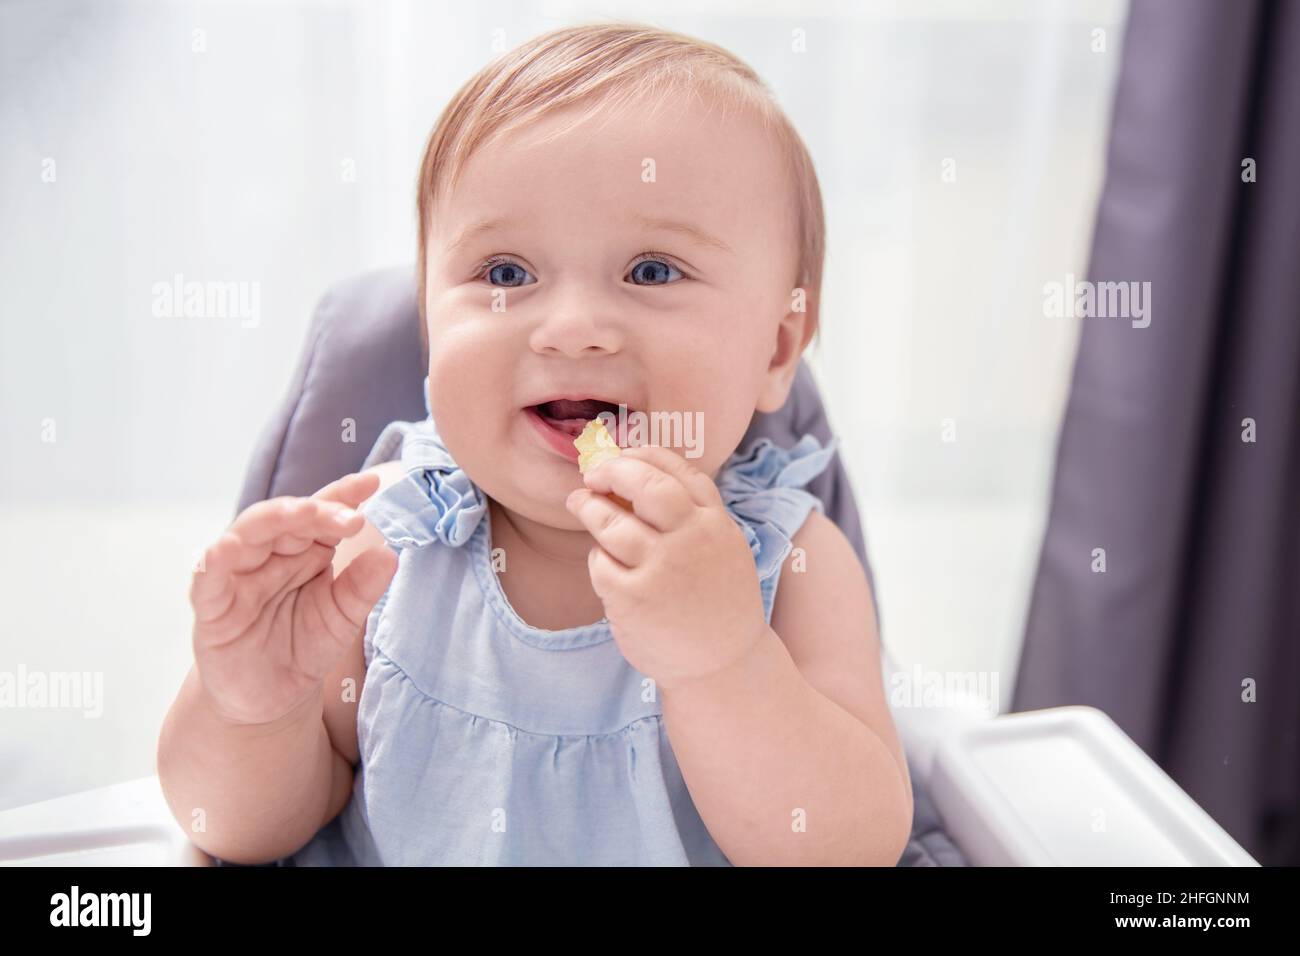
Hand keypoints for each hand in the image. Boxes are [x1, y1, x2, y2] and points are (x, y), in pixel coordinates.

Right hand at [189, 472, 397, 725]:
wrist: (269, 700)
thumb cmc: (303, 647)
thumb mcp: (342, 618)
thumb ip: (362, 587)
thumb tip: (389, 555)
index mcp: (303, 551)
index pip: (322, 514)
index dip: (344, 495)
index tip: (373, 483)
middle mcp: (269, 555)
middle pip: (286, 518)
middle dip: (317, 510)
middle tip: (350, 515)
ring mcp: (237, 576)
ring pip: (246, 534)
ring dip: (273, 519)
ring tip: (304, 513)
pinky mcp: (211, 606)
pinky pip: (206, 577)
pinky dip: (213, 561)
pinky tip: (227, 550)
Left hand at [564, 445, 766, 691]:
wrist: (723, 666)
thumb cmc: (715, 600)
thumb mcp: (722, 547)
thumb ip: (690, 511)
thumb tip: (636, 471)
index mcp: (714, 523)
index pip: (678, 471)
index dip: (643, 455)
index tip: (622, 455)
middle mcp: (691, 541)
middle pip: (643, 485)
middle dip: (611, 471)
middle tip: (593, 474)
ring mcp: (662, 570)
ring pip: (610, 523)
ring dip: (588, 507)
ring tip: (579, 502)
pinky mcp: (633, 600)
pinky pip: (600, 564)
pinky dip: (598, 559)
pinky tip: (605, 565)